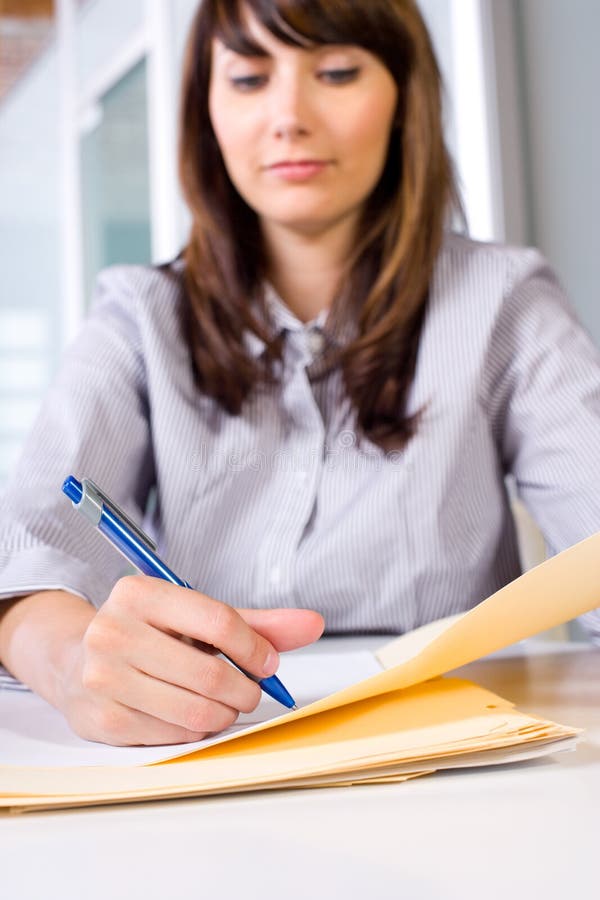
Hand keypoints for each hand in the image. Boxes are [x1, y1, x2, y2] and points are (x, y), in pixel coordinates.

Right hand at [58, 575, 323, 745]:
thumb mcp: (195, 617)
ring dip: (224, 714)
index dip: (255, 648)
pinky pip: (174, 736)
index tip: (269, 663)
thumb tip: (314, 623)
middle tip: (251, 692)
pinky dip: (196, 731)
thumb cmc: (150, 635)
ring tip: (225, 705)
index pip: (217, 620)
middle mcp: (113, 630)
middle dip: (245, 690)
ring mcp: (103, 677)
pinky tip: (190, 715)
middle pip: (209, 673)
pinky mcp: (103, 720)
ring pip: (194, 711)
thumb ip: (255, 622)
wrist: (76, 660)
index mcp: (139, 593)